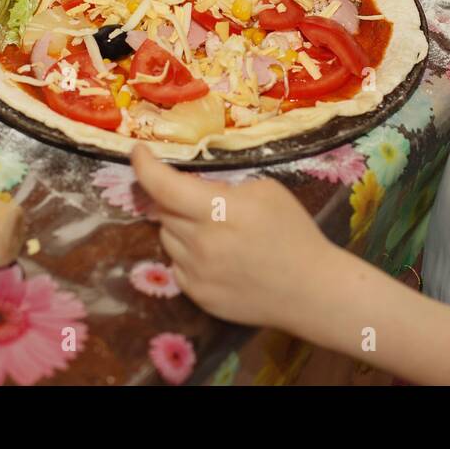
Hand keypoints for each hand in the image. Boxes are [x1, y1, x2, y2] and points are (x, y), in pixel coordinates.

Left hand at [130, 144, 334, 328]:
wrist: (311, 290)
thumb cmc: (294, 233)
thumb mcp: (264, 191)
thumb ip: (222, 186)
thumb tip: (193, 188)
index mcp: (218, 210)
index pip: (162, 186)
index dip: (143, 166)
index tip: (138, 152)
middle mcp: (200, 243)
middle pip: (162, 210)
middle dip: (173, 197)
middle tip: (199, 197)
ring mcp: (196, 273)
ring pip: (167, 237)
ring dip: (180, 226)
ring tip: (214, 230)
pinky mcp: (197, 296)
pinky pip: (176, 265)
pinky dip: (187, 254)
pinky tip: (216, 256)